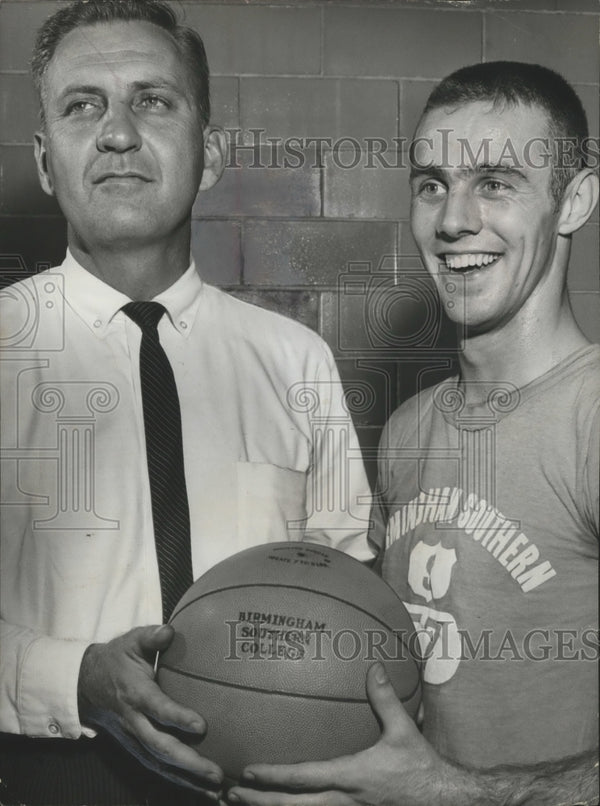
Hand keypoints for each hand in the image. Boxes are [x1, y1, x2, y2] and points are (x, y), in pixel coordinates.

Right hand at [78, 624, 223, 797]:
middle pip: (161, 746)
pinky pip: (159, 769)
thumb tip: (169, 630)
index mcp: (135, 693)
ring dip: (188, 779)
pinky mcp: (136, 748)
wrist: (86, 684)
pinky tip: (202, 791)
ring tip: (216, 791)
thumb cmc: (117, 659)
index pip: (157, 708)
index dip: (178, 718)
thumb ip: (151, 636)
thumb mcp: (131, 641)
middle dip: (189, 762)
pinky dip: (180, 782)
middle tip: (217, 773)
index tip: (201, 725)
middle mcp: (134, 721)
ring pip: (160, 764)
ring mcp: (134, 739)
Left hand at [227, 663, 455, 805]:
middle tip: (228, 793)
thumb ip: (385, 699)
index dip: (273, 777)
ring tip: (241, 804)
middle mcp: (345, 802)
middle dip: (258, 802)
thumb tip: (372, 666)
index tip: (247, 771)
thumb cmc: (422, 769)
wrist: (445, 803)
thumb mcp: (405, 731)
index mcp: (352, 778)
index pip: (304, 778)